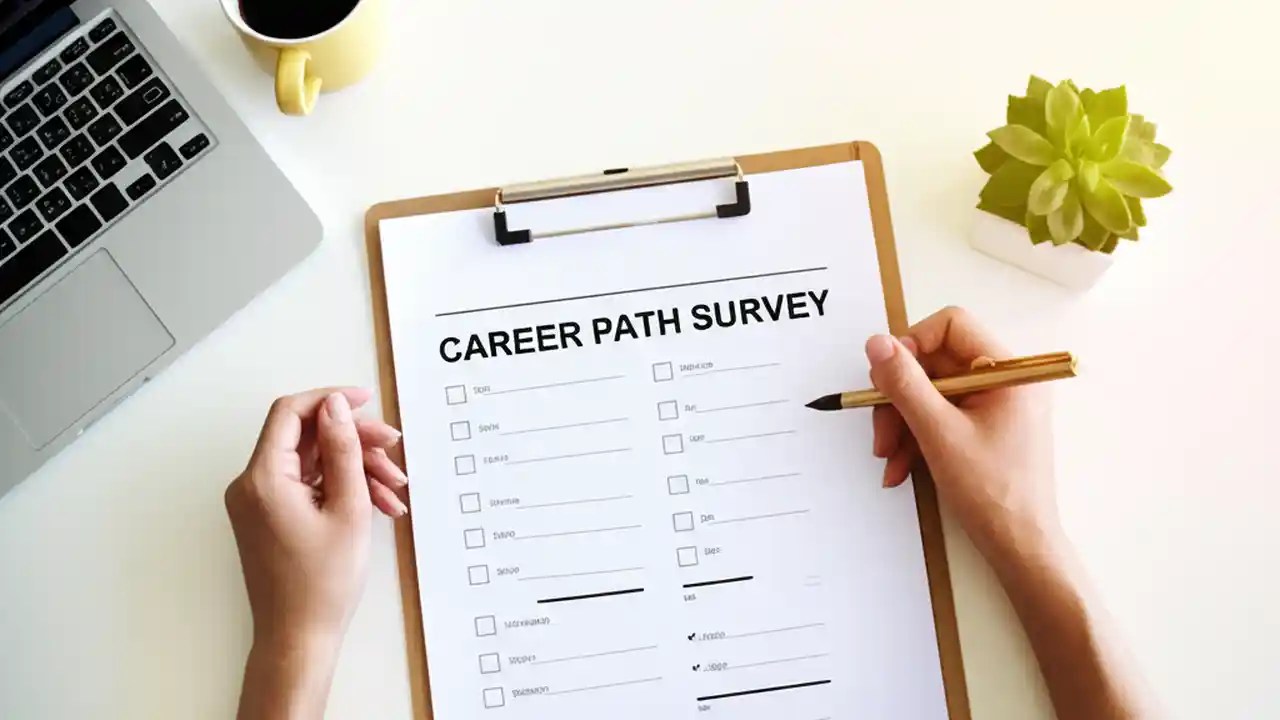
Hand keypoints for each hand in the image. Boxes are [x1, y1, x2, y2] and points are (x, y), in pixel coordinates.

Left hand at [225, 388, 407, 718]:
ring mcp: (258, 502)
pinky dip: (340, 490)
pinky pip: (307, 487)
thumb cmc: (322, 584)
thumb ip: (342, 450)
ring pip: (312, 464)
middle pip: (305, 438)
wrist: (299, 637)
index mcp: (263, 478)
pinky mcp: (269, 517)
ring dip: (355, 469)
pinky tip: (376, 505)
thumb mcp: (347, 508)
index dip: (330, 400)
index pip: (291, 413)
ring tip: (393, 491)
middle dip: (354, 442)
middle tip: (393, 453)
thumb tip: (335, 407)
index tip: (365, 400)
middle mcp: (252, 485)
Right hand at [867, 307, 1059, 563]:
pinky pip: (940, 417)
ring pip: (931, 393)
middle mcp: (1005, 381)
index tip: (887, 379)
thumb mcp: (939, 433)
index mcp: (1009, 371)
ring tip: (889, 459)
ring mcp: (995, 406)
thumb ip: (905, 384)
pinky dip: (916, 438)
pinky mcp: (984, 428)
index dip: (912, 345)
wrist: (1020, 547)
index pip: (951, 326)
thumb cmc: (992, 494)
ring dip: (902, 423)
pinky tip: (902, 468)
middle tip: (880, 432)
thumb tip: (876, 343)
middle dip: (900, 398)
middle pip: (934, 364)